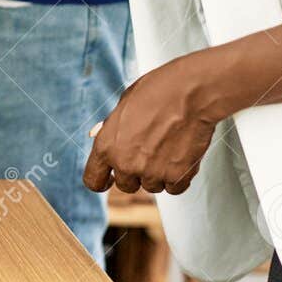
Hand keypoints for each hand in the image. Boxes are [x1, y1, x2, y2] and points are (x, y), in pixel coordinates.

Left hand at [84, 56, 221, 194]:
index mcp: (105, 146)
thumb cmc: (155, 93)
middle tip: (148, 154)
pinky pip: (174, 188)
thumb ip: (111, 129)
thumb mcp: (121, 107)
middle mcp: (125, 163)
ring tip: (167, 148)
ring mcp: (151, 172)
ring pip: (152, 186)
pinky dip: (178, 177)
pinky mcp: (176, 176)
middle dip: (135, 174)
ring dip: (159, 174)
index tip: (110, 179)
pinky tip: (180, 156)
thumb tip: (100, 138)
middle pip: (126, 186)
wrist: (188, 93)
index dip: (103, 181)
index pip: (93, 181)